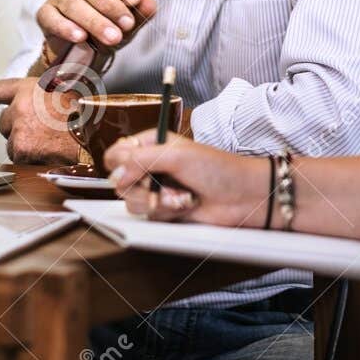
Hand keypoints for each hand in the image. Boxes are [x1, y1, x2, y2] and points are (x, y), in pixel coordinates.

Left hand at [0, 77, 79, 164]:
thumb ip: (45, 98)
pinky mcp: (20, 147)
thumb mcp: (67, 95)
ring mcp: (19, 126)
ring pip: (10, 142)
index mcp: (32, 87)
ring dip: (24, 146)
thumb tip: (37, 107)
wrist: (95, 140)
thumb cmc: (86, 119)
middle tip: (39, 135)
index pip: (0, 90)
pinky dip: (29, 160)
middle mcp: (21, 104)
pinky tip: (47, 154)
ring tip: (49, 144)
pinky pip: (17, 157)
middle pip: (5, 121)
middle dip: (16, 130)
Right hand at [37, 0, 155, 52]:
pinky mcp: (46, 13)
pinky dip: (66, 27)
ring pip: (73, 3)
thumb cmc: (109, 25)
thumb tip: (149, 2)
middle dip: (111, 6)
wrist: (84, 49)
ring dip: (94, 21)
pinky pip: (52, 17)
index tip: (134, 0)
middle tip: (126, 24)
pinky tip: (80, 37)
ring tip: (112, 37)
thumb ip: (140, 12)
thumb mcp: (129, 20)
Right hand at [103, 132, 271, 226]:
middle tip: (158, 185)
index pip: (117, 153)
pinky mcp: (166, 210)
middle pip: (120, 181)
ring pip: (133, 201)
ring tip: (181, 197)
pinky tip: (186, 205)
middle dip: (140, 187)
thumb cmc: (219, 168)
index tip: (132, 171)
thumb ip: (141, 161)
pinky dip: (167, 212)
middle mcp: (152, 166)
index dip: (119, 165)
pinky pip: (150, 216)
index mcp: (153, 144)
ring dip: (157, 201)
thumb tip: (116, 175)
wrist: (243, 196)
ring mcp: (158, 189)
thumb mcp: (177, 156)